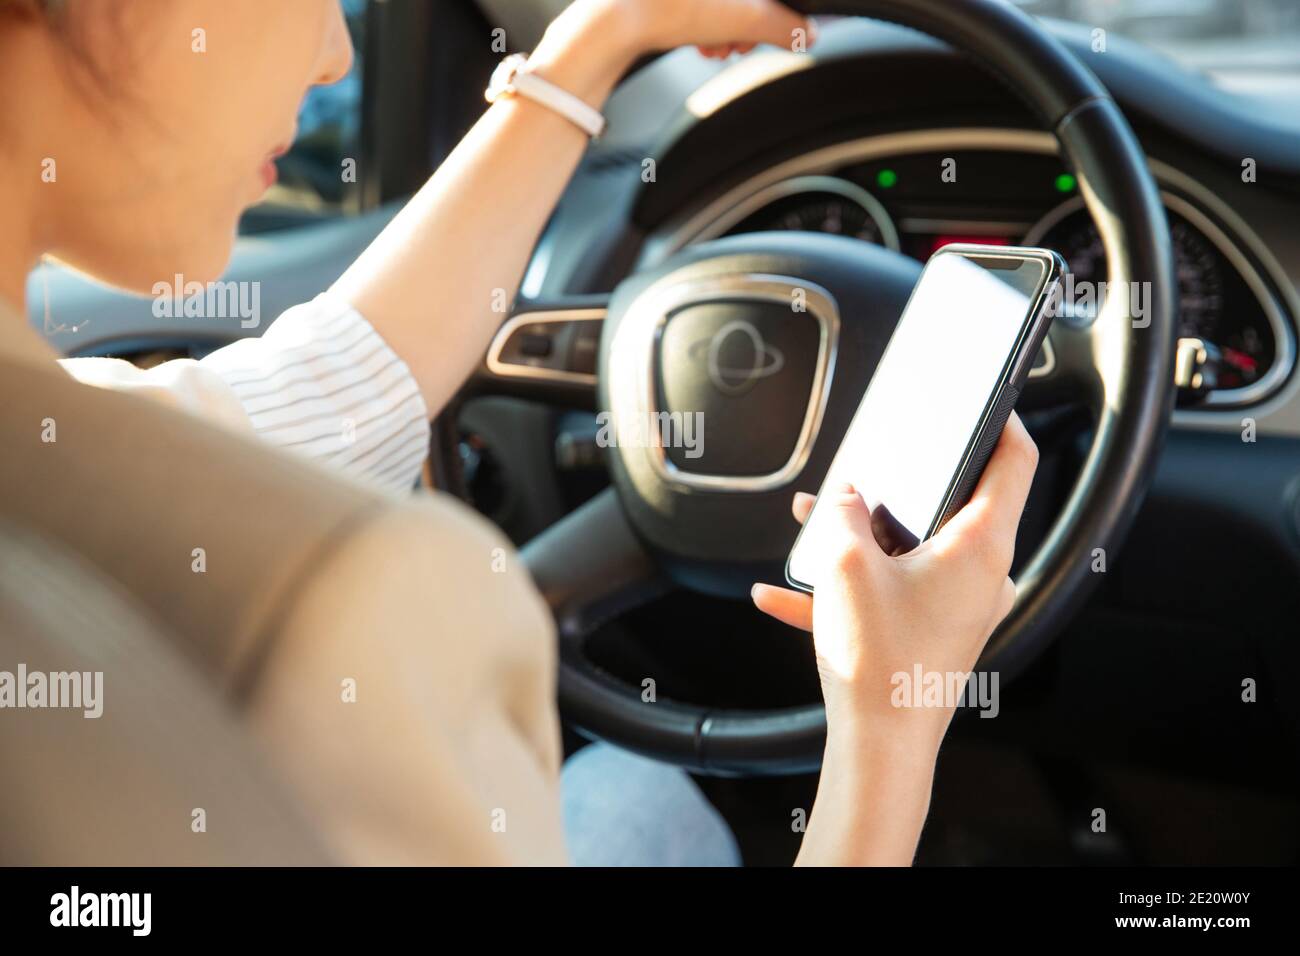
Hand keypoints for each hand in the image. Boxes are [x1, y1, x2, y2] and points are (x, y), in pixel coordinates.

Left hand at [613, 0, 814, 57]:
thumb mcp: (745, 21)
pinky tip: (696, 41)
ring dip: (723, 28)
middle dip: (744, 22)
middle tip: (735, 45)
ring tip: (713, 48)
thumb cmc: (671, 7)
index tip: (764, 31)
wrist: (614, 18)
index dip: (771, 13)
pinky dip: (700, 20)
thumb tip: (806, 33)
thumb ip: (784, 27)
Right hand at [752, 413, 1038, 747]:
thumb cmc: (877, 662)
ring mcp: (958, 604)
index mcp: (980, 546)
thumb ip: (843, 512)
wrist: (878, 746)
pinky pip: (892, 589)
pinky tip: (785, 593)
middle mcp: (980, 573)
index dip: (1000, 416)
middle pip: (952, 502)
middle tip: (866, 466)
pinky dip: (851, 582)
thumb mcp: (845, 564)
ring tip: (814, 525)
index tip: (983, 394)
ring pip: (913, 545)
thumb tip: (845, 496)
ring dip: (863, 531)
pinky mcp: (932, 630)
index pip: (1013, 459)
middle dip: (897, 481)